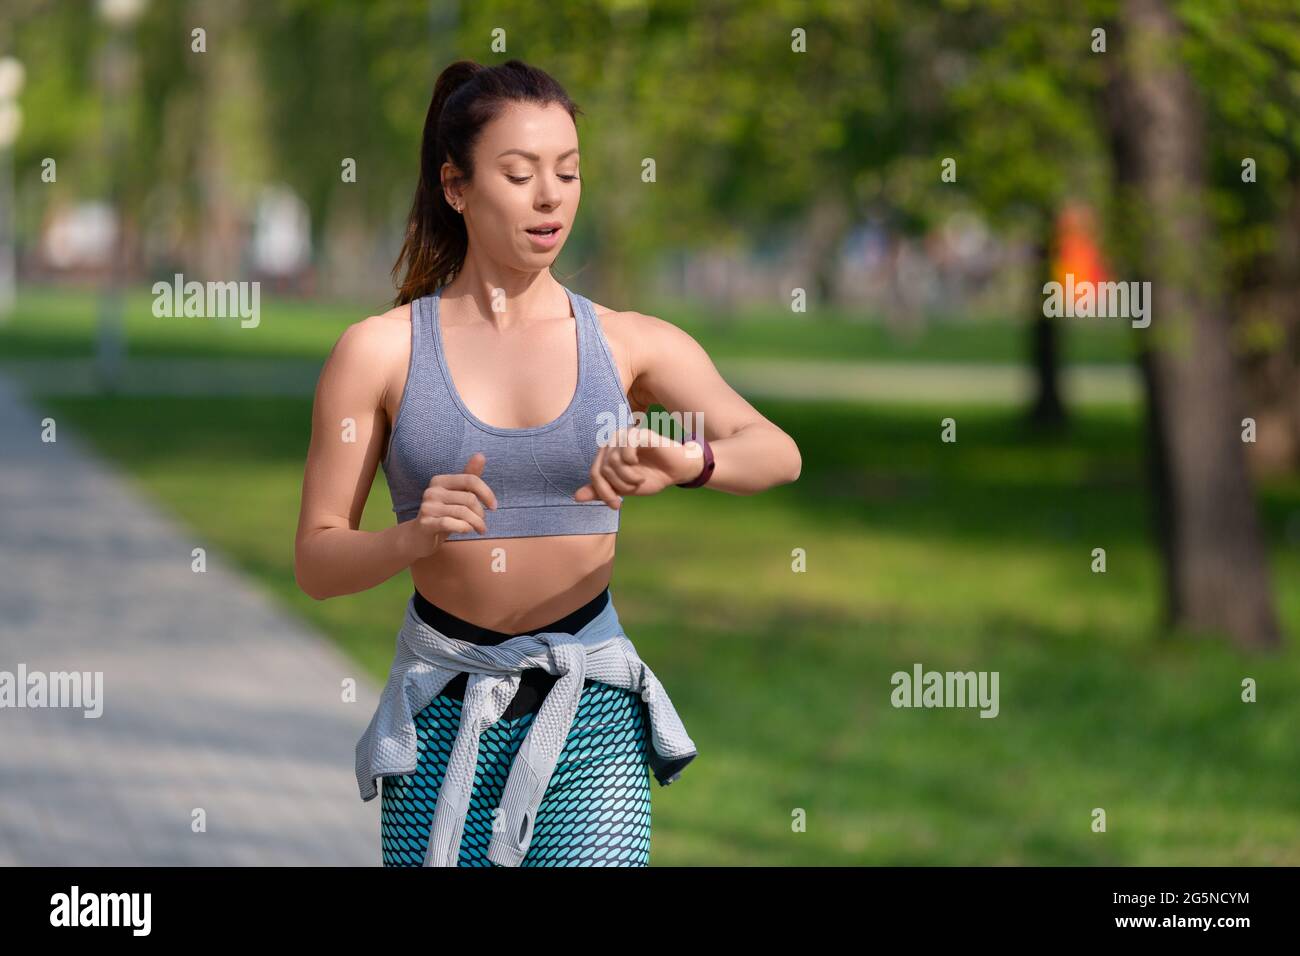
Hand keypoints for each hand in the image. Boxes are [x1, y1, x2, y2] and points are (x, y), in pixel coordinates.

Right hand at [408, 452, 497, 555]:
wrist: (419, 537)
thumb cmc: (443, 514)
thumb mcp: (457, 495)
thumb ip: (469, 477)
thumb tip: (481, 455)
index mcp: (440, 480)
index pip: (471, 480)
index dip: (487, 493)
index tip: (494, 506)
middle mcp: (432, 491)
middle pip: (469, 498)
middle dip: (481, 513)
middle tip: (482, 523)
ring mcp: (427, 507)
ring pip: (463, 513)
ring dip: (476, 523)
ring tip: (479, 529)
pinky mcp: (425, 523)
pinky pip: (451, 523)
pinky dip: (464, 528)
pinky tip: (467, 531)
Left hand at [574, 428, 703, 508]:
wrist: (677, 471)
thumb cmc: (651, 477)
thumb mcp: (623, 488)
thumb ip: (602, 490)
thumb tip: (576, 497)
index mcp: (607, 453)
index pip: (594, 474)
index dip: (603, 493)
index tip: (616, 505)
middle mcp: (613, 441)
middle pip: (603, 469)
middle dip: (619, 486)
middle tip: (635, 488)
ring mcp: (626, 435)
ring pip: (613, 462)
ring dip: (627, 478)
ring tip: (640, 480)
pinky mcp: (640, 433)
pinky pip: (625, 449)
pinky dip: (631, 464)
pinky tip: (639, 467)